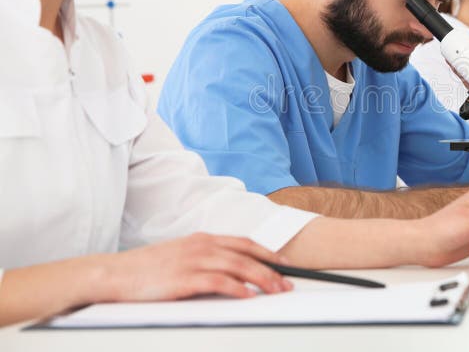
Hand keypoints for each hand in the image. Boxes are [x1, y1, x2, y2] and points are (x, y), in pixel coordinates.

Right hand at [99, 233, 292, 301]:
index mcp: (202, 238)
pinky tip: (248, 297)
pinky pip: (218, 282)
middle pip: (246, 255)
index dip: (267, 252)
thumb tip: (229, 271)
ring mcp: (193, 260)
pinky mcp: (184, 278)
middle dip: (272, 269)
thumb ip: (204, 258)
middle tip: (288, 283)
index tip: (284, 264)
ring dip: (262, 279)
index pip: (244, 242)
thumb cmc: (145, 269)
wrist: (113, 273)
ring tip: (276, 291)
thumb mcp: (180, 256)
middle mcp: (201, 245)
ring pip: (238, 266)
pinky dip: (237, 288)